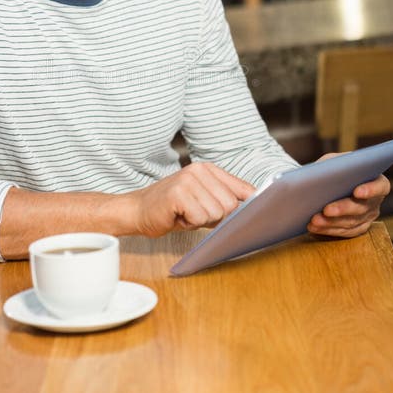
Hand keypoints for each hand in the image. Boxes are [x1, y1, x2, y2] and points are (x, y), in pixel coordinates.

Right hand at [124, 162, 255, 236]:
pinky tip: (177, 217)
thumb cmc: (173, 210)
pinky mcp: (178, 193)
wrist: (137, 211)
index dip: (250, 206)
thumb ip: (225, 201)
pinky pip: (200, 218)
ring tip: (185, 214)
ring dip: (201, 221)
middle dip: (216, 218)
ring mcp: (188, 180)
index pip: (244, 189)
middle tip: (195, 214)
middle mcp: (200, 170)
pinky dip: (189, 224)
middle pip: (232, 205)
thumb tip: (254, 210)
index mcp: (209, 169)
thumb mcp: (204, 201)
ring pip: (217, 213)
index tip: (254, 216)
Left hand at [307, 153, 390, 238]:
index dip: (371, 190)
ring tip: (314, 220)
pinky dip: (327, 230)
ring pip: (350, 222)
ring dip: (331, 222)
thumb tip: (324, 172)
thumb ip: (334, 164)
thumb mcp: (334, 161)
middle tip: (326, 210)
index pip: (380, 186)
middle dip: (342, 209)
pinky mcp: (357, 228)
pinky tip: (314, 227)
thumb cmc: (334, 169)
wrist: (328, 183)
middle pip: (361, 208)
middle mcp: (375, 201)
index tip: (357, 192)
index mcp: (376, 181)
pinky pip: (343, 232)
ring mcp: (367, 217)